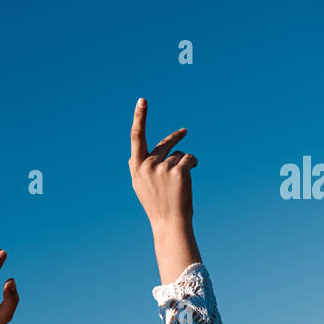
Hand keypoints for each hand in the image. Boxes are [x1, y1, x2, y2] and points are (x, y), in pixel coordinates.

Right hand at [128, 98, 201, 283]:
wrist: (169, 223)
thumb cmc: (156, 204)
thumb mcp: (140, 186)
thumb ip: (138, 168)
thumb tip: (131, 156)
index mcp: (136, 167)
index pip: (136, 137)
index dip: (140, 117)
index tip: (142, 101)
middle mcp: (146, 165)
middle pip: (164, 143)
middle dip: (176, 137)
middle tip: (184, 131)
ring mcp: (162, 167)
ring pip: (178, 153)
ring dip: (184, 163)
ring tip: (180, 183)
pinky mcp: (178, 170)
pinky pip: (189, 158)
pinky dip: (193, 164)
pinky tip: (189, 177)